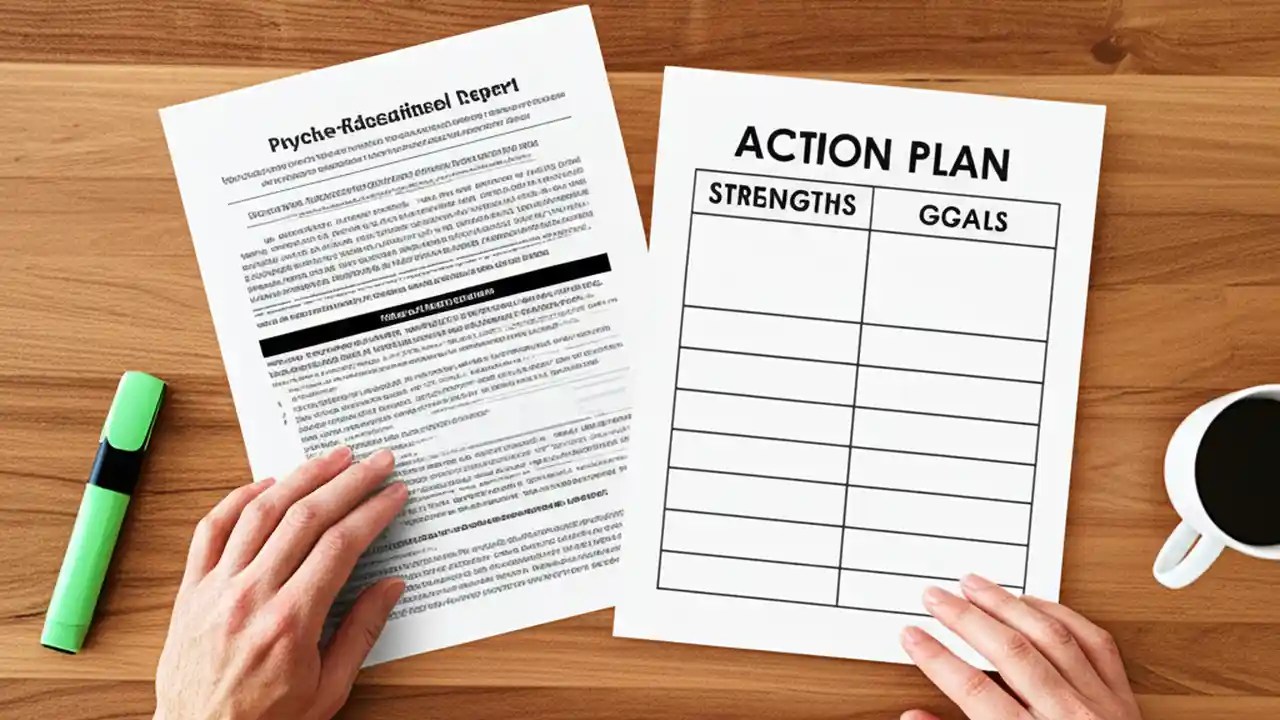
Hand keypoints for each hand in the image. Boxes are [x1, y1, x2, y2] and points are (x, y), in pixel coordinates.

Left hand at [155, 446, 408, 719]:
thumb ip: (361, 632)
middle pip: (307, 517)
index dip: (373, 511)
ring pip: (261, 511)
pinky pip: (212, 528)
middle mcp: (252, 596)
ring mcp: (217, 588)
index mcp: (291, 623)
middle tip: (377, 462)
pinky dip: (239, 498)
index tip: (394, 494)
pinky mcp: (192, 589)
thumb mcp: (329, 690)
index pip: (341, 545)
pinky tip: (267, 484)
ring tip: (332, 457)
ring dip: (301, 477)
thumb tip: (391, 587)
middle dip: (349, 482)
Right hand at [900, 574, 1141, 719]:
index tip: (911, 635)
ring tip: (974, 584)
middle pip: (1011, 653)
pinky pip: (1094, 641)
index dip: (937, 659)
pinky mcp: (1123, 697)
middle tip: (935, 596)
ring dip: (1008, 604)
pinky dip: (1061, 615)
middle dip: (965, 618)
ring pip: (1051, 637)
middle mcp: (1069, 719)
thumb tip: (914, 717)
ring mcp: (1100, 705)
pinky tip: (1032, 602)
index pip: (975, 691)